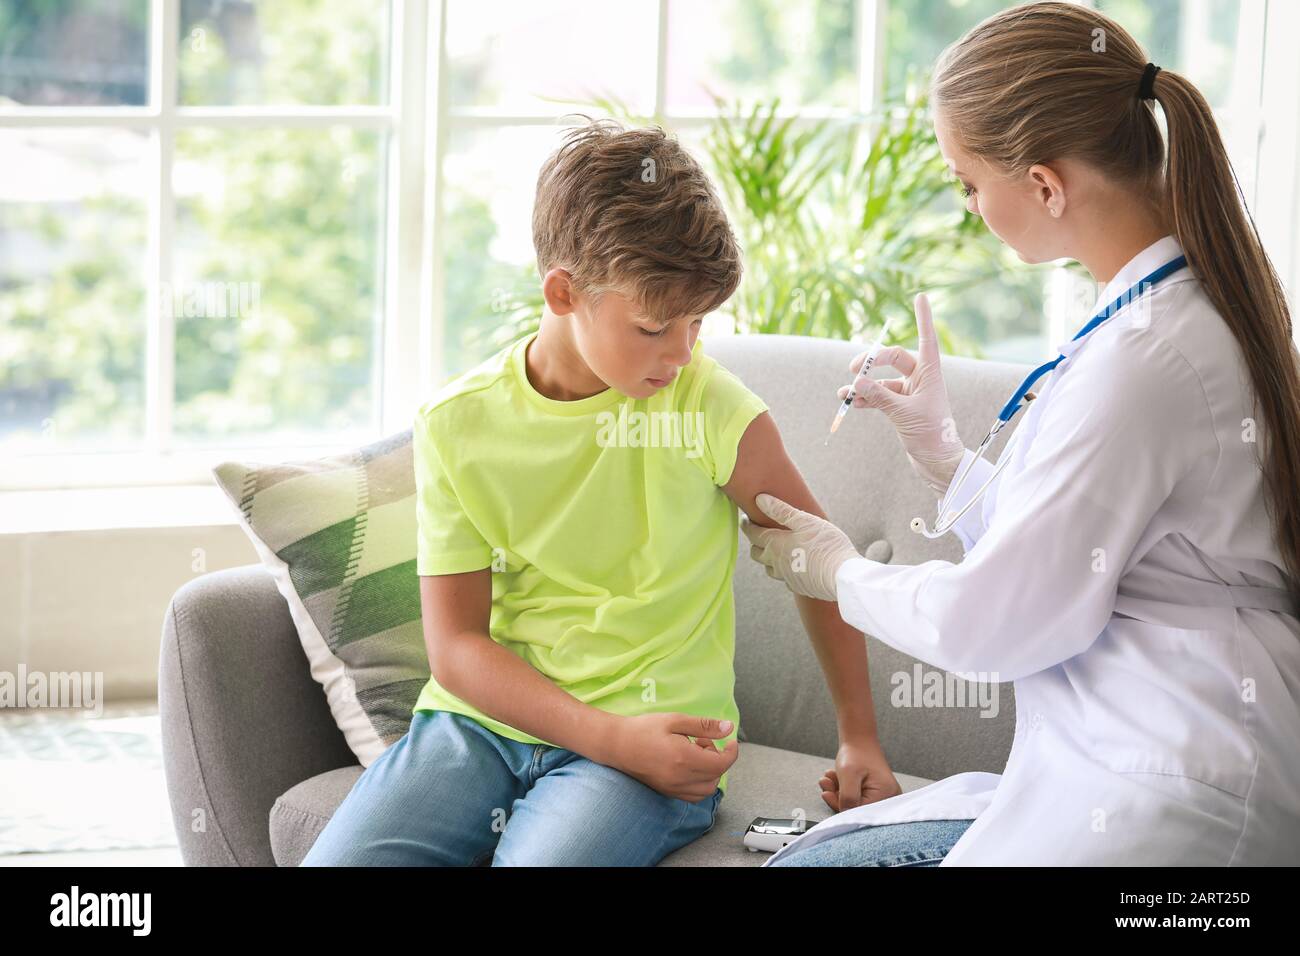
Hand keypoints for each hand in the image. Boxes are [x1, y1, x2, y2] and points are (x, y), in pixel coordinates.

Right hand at [605, 713, 738, 802]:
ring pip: (706, 789)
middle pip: (716, 777)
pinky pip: (693, 795)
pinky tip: (689, 766)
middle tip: (703, 741)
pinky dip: (700, 784)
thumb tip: (728, 727)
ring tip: (695, 753)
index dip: (732, 752)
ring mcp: (673, 788)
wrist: (616, 744)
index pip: (722, 763)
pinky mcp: (667, 792)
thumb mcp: (676, 720)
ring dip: (710, 773)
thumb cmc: (644, 728)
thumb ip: (704, 726)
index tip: (731, 740)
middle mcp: (681, 778)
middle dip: (718, 759)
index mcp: (685, 758)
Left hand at [741, 493, 858, 600]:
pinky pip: (784, 578)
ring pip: (768, 568)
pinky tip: (792, 566)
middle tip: (758, 533)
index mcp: (776, 545)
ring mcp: (786, 577)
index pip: (753, 534)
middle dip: (754, 542)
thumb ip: (781, 511)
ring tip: (774, 550)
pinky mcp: (798, 587)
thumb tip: (760, 499)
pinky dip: (784, 571)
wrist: (842, 576)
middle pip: (756, 553)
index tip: (745, 519)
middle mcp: (776, 563)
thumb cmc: (826, 545)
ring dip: (768, 559)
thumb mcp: (805, 521)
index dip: (747, 525)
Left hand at [819, 738, 902, 813]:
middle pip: (857, 808)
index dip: (840, 805)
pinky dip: (842, 790)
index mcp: (886, 794)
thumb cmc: (857, 753)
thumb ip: (848, 797)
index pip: (860, 811)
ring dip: (837, 792)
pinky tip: (835, 779)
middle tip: (826, 784)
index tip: (826, 794)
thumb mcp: (848, 774)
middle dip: (837, 797)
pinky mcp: (874, 794)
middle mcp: (888, 798)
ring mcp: (882, 796)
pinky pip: (855, 798)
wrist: (859, 740)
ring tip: (828, 778)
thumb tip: (845, 814)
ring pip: (854, 803)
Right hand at [840, 293, 964, 494]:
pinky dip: (865, 399)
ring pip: (882, 380)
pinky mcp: (901, 407)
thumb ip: (880, 396)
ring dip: (864, 385)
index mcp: (930, 374)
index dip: (923, 317)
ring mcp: (910, 393)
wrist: (937, 461)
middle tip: (853, 370)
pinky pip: (879, 396)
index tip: (920, 296)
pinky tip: (851, 404)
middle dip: (871, 362)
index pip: (926, 339)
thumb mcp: (903, 414)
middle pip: (894, 358)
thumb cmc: (931, 435)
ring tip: (844, 394)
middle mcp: (921, 379)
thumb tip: (857, 382)